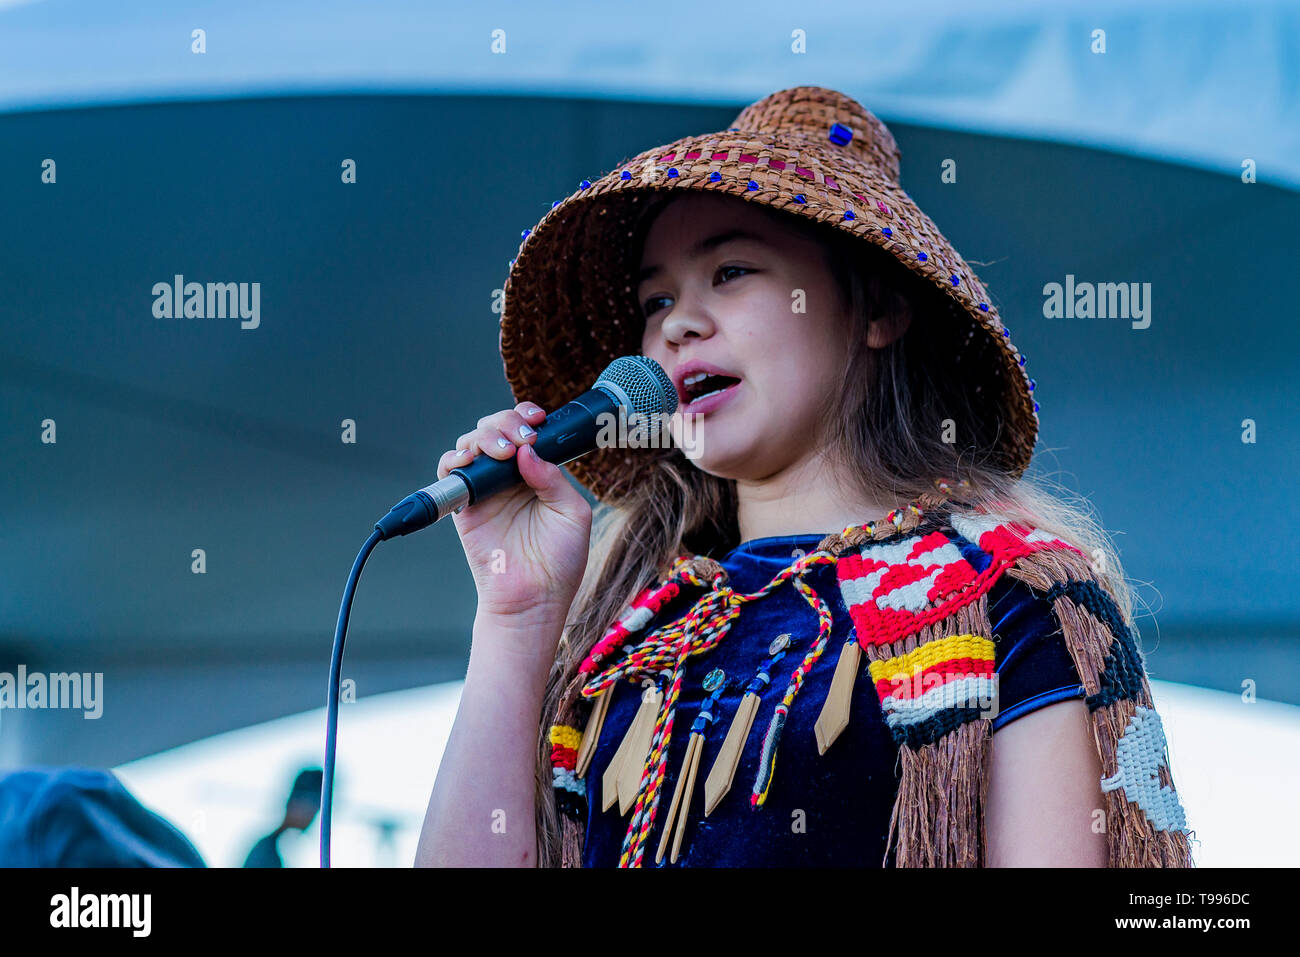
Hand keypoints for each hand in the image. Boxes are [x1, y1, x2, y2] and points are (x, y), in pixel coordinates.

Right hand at [437, 401, 592, 632]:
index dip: (527, 417)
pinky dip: (455, 459)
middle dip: (506, 422)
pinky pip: (451, 471)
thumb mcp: (572, 514)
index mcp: (538, 474)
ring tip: (502, 454)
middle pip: (496, 429)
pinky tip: (472, 461)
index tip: (537, 418)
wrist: (534, 598)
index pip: (526, 432)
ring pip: (473, 443)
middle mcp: (510, 478)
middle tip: (521, 438)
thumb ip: (553, 478)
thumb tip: (528, 451)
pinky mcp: (464, 506)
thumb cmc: (559, 562)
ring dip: (485, 437)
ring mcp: (486, 490)